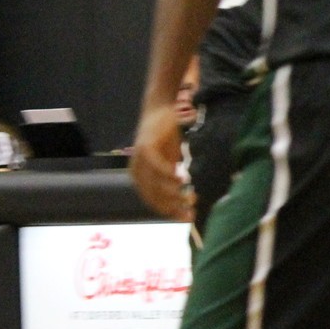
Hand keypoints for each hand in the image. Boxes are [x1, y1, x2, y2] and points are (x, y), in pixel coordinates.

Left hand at [131, 104, 193, 221]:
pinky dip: (170, 176)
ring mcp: (140, 162)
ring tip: (190, 196)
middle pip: (155, 198)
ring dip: (174, 195)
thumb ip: (174, 180)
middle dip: (174, 207)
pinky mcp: (146, 149)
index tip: (188, 217)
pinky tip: (182, 180)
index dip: (171, 212)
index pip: (155, 202)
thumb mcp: (171, 163)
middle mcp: (137, 173)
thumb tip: (188, 200)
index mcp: (140, 179)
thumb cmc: (166, 138)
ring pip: (156, 186)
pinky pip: (158, 168)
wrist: (159, 111)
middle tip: (192, 211)